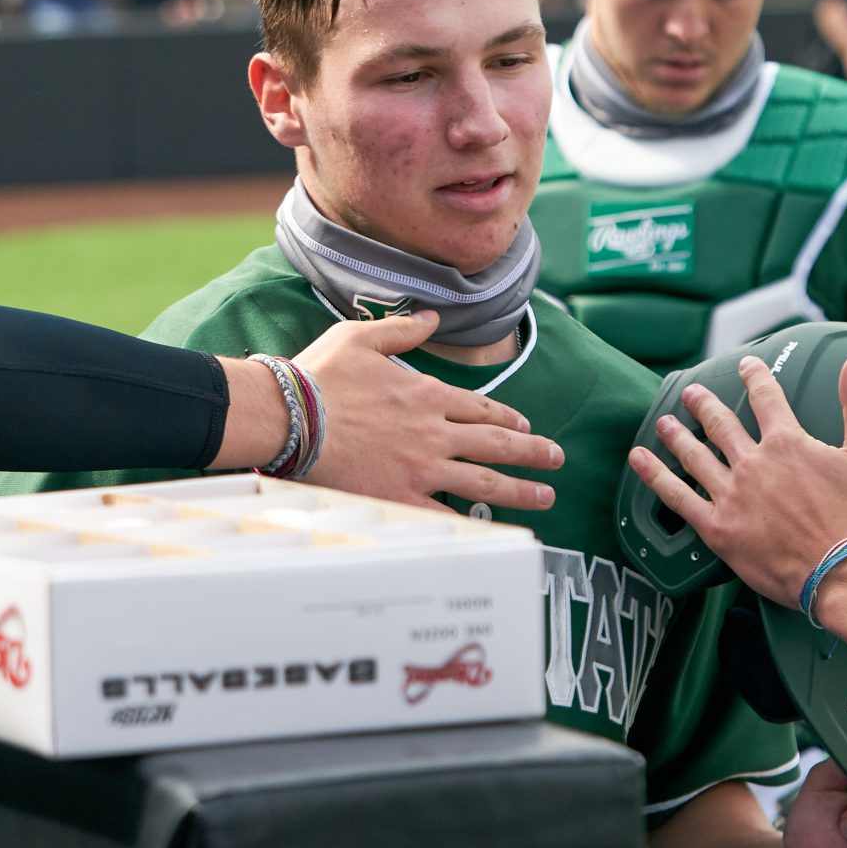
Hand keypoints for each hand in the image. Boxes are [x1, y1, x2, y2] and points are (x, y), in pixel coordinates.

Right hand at [296, 310, 562, 510]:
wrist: (291, 418)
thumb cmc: (320, 378)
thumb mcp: (361, 337)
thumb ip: (402, 329)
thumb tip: (431, 316)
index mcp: (426, 394)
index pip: (480, 407)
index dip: (507, 416)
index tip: (524, 424)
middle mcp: (433, 432)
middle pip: (495, 443)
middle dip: (531, 451)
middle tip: (555, 458)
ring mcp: (421, 467)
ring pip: (484, 481)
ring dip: (520, 488)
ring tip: (545, 495)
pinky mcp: (402, 496)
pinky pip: (445, 515)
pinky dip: (471, 524)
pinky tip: (493, 531)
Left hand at [627, 353, 846, 609]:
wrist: (844, 572)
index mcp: (787, 443)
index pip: (766, 398)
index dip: (755, 377)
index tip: (746, 366)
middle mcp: (753, 464)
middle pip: (720, 424)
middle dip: (704, 404)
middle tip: (691, 393)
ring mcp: (732, 495)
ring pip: (694, 455)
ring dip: (676, 436)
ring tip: (663, 423)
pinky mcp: (718, 527)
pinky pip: (678, 497)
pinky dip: (655, 476)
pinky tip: (640, 461)